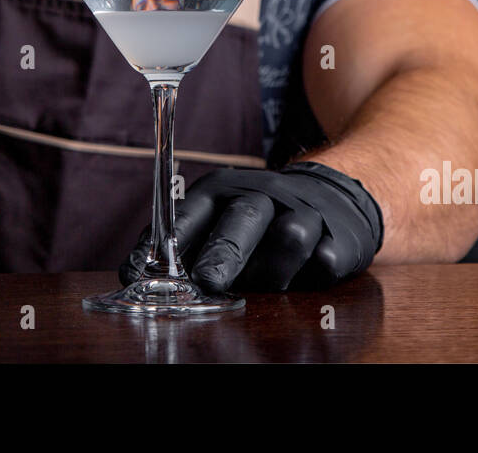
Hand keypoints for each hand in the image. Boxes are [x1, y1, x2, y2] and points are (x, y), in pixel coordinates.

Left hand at [120, 161, 383, 291]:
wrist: (333, 194)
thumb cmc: (261, 217)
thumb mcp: (220, 218)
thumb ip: (189, 247)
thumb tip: (145, 281)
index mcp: (222, 191)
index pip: (188, 212)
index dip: (164, 243)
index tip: (138, 272)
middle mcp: (262, 196)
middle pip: (241, 219)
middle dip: (223, 253)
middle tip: (207, 282)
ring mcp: (304, 213)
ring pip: (289, 235)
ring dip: (272, 270)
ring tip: (264, 286)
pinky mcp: (338, 237)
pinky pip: (325, 258)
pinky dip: (314, 273)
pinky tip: (306, 275)